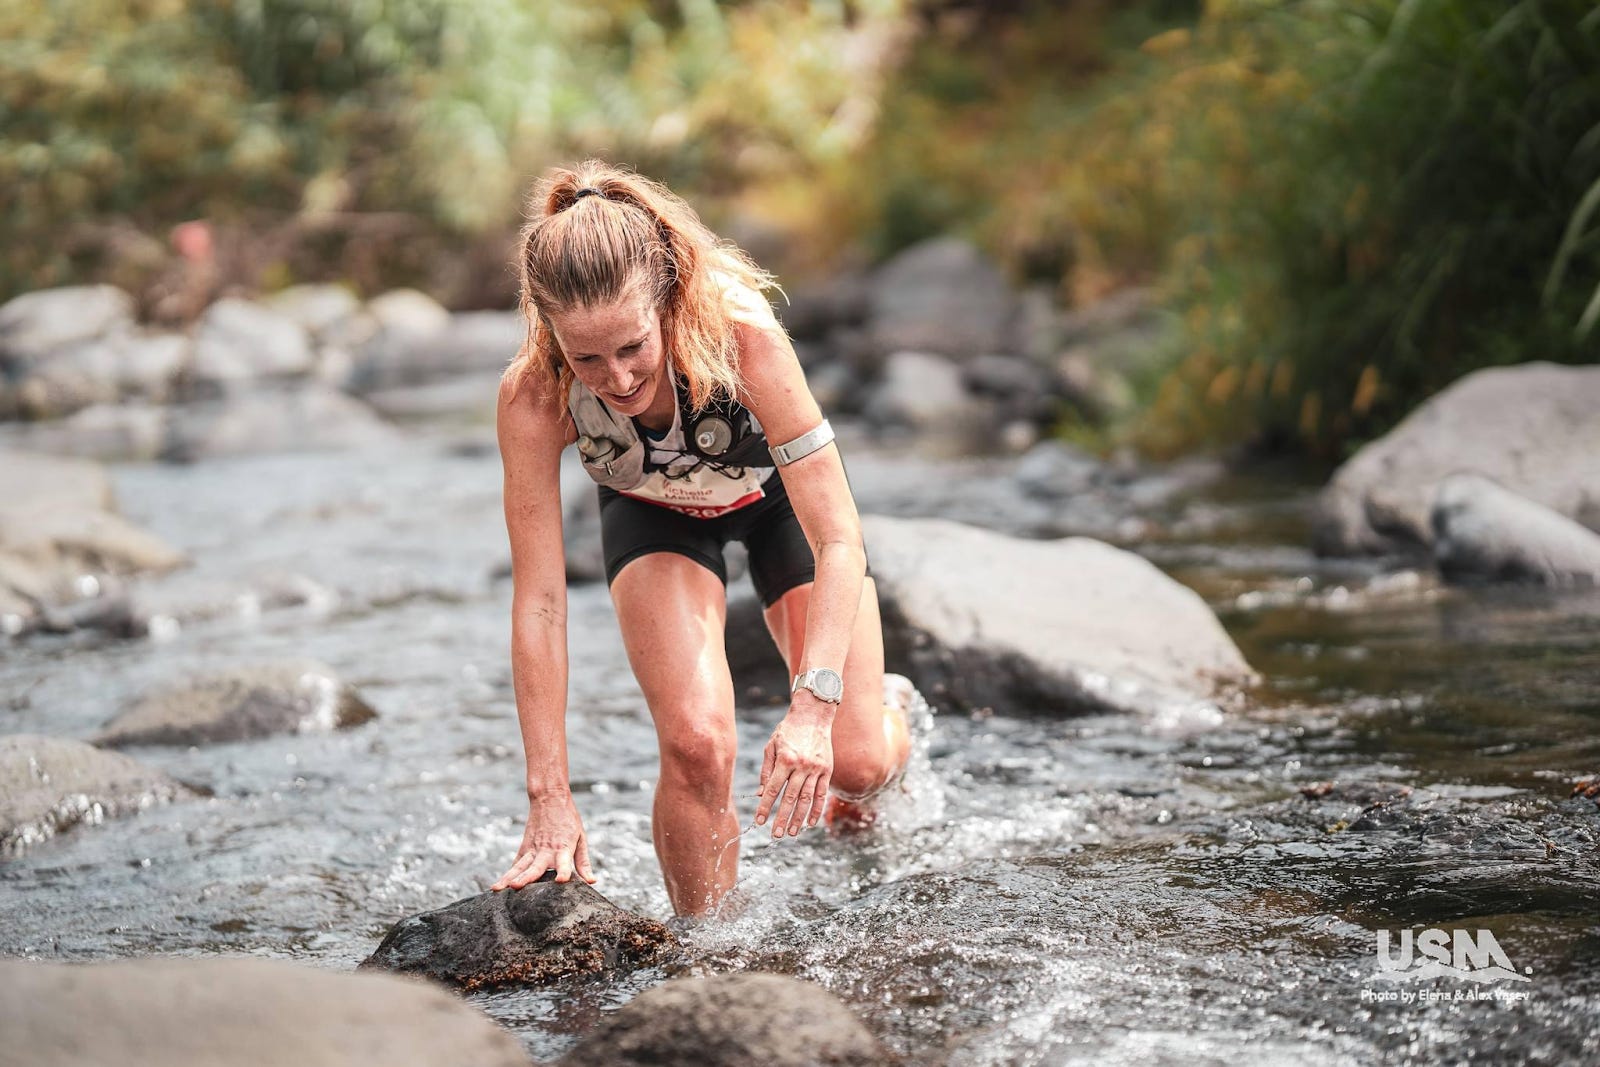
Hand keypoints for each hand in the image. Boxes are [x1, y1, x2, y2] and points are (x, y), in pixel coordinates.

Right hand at [491, 788, 595, 889]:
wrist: (550, 798)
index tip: (561, 881)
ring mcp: (532, 849)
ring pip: (519, 866)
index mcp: (563, 848)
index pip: (564, 862)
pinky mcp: (524, 847)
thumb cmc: (568, 820)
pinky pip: (516, 863)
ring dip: (509, 877)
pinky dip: (508, 873)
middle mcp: (546, 850)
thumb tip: (592, 882)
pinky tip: (499, 886)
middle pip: (535, 867)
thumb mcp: (581, 838)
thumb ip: (583, 862)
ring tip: (498, 889)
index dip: (563, 871)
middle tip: (515, 887)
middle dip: (526, 878)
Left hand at [755, 697, 833, 836]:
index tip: (759, 821)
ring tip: (792, 833)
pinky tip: (810, 822)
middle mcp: (801, 766)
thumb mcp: (771, 746)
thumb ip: (766, 771)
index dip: (765, 806)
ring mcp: (816, 769)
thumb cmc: (788, 730)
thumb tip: (760, 793)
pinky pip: (821, 793)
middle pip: (790, 798)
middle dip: (782, 818)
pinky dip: (816, 809)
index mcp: (785, 760)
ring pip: (806, 799)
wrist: (813, 715)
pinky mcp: (827, 770)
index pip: (773, 789)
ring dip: (799, 818)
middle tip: (776, 834)